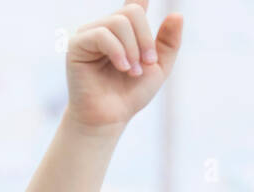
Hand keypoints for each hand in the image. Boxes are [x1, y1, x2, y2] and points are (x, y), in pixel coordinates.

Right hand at [66, 2, 182, 130]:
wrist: (109, 118)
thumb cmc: (130, 95)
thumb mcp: (159, 67)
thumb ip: (169, 42)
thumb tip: (177, 14)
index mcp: (124, 30)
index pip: (134, 4)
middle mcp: (105, 28)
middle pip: (132, 12)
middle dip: (145, 38)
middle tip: (147, 63)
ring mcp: (89, 35)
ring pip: (119, 21)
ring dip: (132, 48)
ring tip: (133, 71)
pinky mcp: (76, 45)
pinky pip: (102, 34)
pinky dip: (118, 51)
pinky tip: (123, 68)